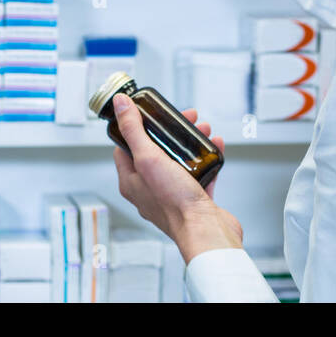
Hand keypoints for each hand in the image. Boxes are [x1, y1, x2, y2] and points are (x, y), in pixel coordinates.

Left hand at [110, 93, 244, 263]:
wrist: (205, 231)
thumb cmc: (174, 203)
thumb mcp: (149, 158)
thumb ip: (134, 130)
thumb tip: (120, 105)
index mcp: (132, 182)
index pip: (125, 148)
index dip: (136, 128)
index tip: (148, 114)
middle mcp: (150, 190)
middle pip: (156, 151)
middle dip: (171, 132)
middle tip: (184, 117)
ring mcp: (172, 195)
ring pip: (180, 161)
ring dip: (191, 142)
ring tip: (203, 128)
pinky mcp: (194, 200)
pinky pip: (200, 173)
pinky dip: (207, 158)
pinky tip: (215, 146)